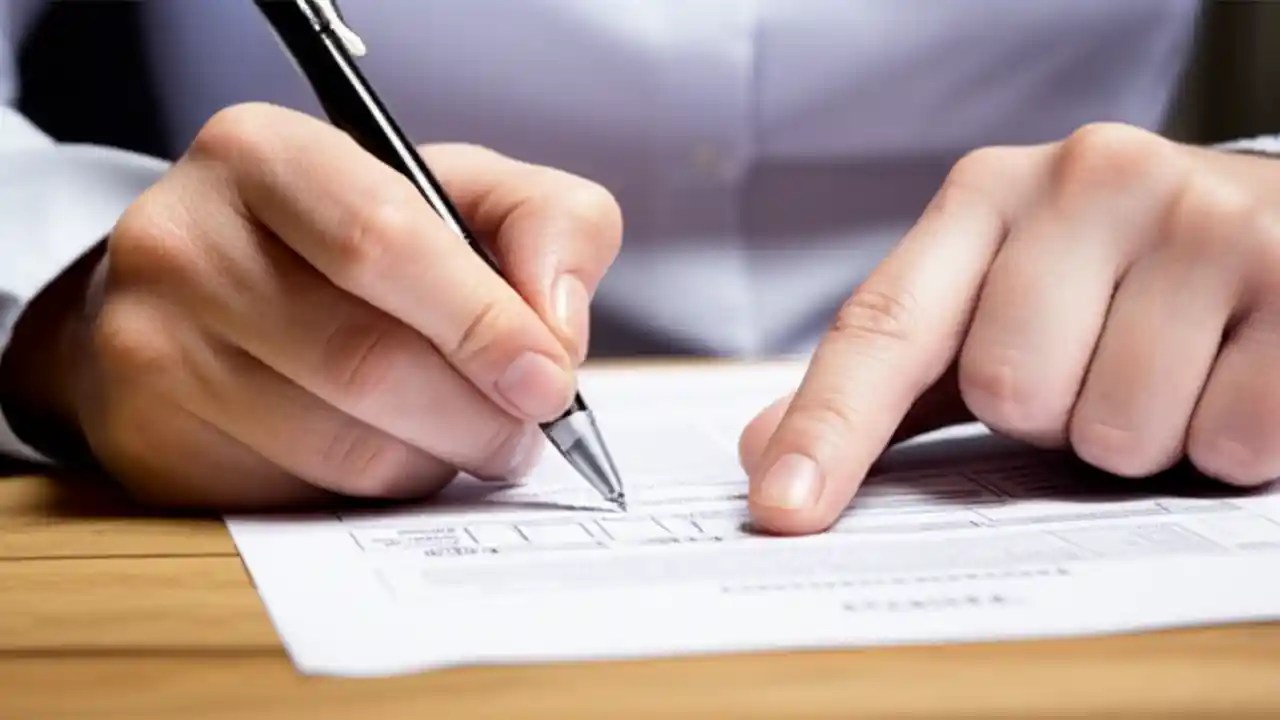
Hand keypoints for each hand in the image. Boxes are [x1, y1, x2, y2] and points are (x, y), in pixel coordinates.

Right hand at [0, 103, 620, 508]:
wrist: (201, 291)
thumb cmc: (351, 239)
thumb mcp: (459, 191)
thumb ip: (547, 223)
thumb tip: (557, 329)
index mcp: (263, 154)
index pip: (381, 240)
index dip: (482, 322)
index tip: (550, 381)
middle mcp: (182, 241)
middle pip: (365, 360)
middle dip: (476, 415)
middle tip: (526, 432)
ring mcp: (149, 347)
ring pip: (338, 445)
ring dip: (436, 460)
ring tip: (466, 439)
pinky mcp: (148, 440)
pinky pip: (298, 496)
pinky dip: (375, 490)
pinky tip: (392, 453)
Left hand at [740, 123, 1279, 533]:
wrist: (1278, 221)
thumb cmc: (1115, 281)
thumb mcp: (993, 302)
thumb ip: (889, 379)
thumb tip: (764, 453)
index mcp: (986, 197)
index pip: (884, 328)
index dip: (831, 429)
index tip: (784, 510)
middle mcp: (1086, 180)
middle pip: (1009, 391)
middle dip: (1055, 419)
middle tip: (1098, 366)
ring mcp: (1198, 216)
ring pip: (1118, 428)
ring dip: (1144, 435)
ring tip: (1173, 367)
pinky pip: (1230, 437)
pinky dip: (1231, 442)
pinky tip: (1238, 373)